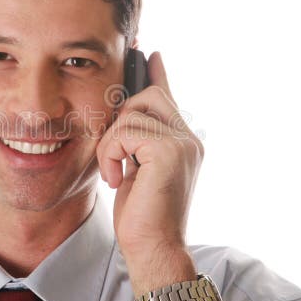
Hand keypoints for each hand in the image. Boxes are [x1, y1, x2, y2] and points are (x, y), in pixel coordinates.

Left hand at [96, 52, 203, 285]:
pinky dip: (110, 154)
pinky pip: (125, 132)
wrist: (153, 249)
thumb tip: (127, 114)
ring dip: (111, 144)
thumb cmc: (141, 216)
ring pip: (131, 114)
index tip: (148, 51)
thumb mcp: (137, 170)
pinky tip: (116, 178)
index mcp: (184, 141)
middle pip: (147, 95)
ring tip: (115, 174)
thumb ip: (139, 141)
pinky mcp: (169, 151)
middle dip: (121, 118)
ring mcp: (183, 143)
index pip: (168, 95)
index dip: (156, 72)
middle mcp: (189, 138)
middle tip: (115, 154)